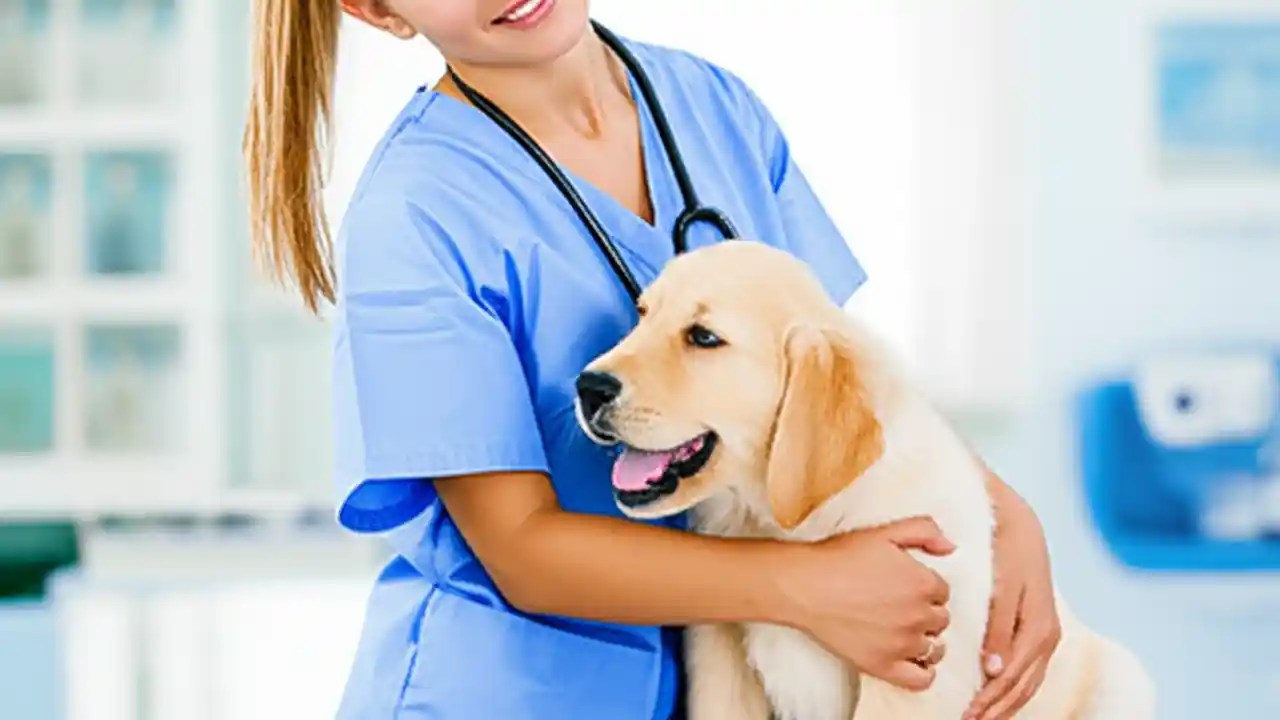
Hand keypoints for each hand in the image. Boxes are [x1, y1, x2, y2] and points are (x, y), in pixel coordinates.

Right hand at [778, 516, 954, 690]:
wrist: (805, 585)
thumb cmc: (840, 557)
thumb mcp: (884, 532)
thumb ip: (924, 530)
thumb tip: (950, 546)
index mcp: (922, 583)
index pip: (942, 592)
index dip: (926, 588)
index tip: (907, 586)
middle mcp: (918, 615)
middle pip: (941, 620)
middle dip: (925, 612)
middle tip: (901, 605)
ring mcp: (902, 643)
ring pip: (934, 648)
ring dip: (925, 639)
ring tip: (905, 632)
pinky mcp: (884, 665)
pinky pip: (921, 679)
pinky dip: (923, 672)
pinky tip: (912, 660)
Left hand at [964, 480, 1061, 719]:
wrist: (1018, 523)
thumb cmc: (1005, 551)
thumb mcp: (1002, 586)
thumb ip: (998, 628)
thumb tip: (994, 671)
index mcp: (1040, 628)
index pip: (1013, 678)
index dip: (990, 700)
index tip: (966, 714)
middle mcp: (1047, 637)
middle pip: (1022, 687)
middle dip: (996, 709)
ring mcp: (1045, 635)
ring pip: (1027, 683)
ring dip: (1004, 705)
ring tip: (978, 719)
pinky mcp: (1037, 630)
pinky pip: (1027, 670)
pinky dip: (1011, 689)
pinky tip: (994, 698)